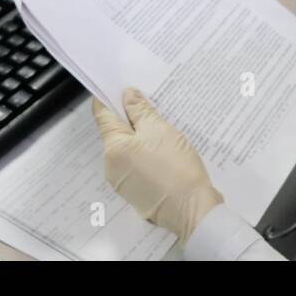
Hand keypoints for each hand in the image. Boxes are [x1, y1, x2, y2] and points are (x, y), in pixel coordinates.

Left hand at [93, 88, 223, 244]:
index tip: (118, 86)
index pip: (103, 115)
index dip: (109, 98)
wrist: (192, 209)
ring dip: (142, 138)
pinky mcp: (138, 192)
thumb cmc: (175, 168)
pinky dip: (148, 155)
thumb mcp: (159, 129)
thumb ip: (140, 110)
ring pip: (129, 150)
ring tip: (164, 131)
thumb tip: (127, 95)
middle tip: (151, 106)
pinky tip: (166, 152)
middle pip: (117, 133)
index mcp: (113, 149)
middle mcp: (112, 167)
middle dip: (131, 119)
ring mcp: (124, 183)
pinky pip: (138, 166)